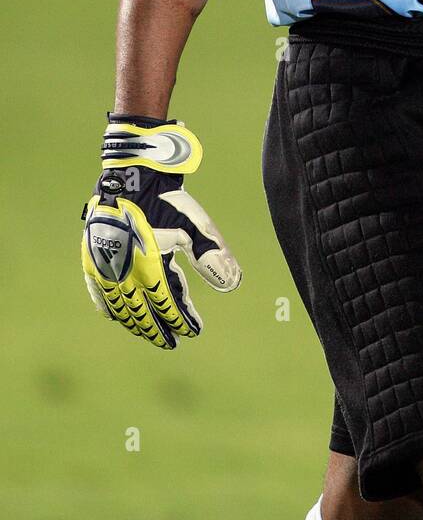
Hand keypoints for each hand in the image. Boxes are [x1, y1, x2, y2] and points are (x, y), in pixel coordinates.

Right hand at [81, 115, 241, 348]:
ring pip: (122, 308)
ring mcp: (106, 268)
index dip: (182, 321)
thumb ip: (212, 255)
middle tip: (172, 342)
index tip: (194, 331)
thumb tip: (233, 285)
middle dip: (160, 330)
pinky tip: (116, 316)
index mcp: (152, 268)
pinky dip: (109, 307)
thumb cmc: (166, 201)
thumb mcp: (195, 226)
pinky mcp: (92, 259)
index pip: (169, 306)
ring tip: (149, 333)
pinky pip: (98, 293)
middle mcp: (126, 274)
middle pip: (144, 313)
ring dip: (137, 324)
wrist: (131, 177)